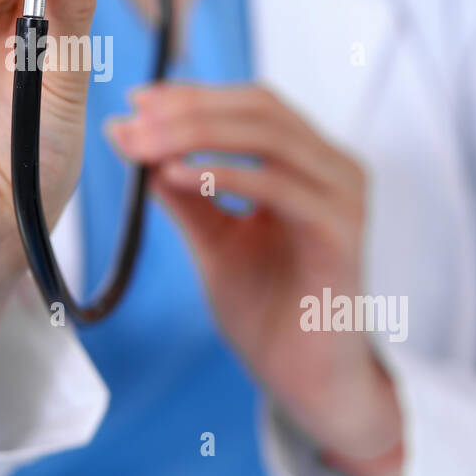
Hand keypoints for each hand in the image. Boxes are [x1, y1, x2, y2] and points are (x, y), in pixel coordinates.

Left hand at [108, 82, 402, 475]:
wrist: (307, 381)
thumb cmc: (269, 311)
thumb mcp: (213, 239)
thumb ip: (182, 191)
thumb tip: (132, 138)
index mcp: (309, 164)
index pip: (253, 104)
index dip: (194, 95)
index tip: (137, 98)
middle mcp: (334, 169)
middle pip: (261, 109)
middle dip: (189, 110)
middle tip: (133, 121)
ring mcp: (343, 197)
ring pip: (269, 136)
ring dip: (198, 133)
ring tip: (145, 145)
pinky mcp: (341, 233)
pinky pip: (278, 187)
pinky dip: (223, 175)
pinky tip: (177, 177)